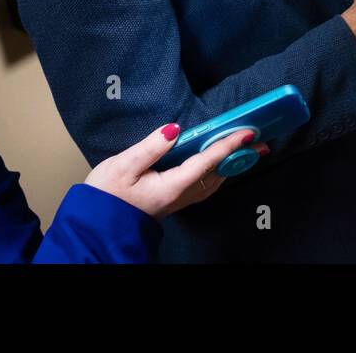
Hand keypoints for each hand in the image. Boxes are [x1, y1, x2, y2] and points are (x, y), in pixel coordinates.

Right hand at [85, 123, 268, 218]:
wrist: (96, 226)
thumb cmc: (105, 196)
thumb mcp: (123, 166)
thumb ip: (150, 147)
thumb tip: (174, 129)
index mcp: (171, 186)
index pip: (207, 161)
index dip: (228, 145)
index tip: (246, 132)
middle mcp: (180, 195)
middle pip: (218, 173)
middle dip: (239, 156)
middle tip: (259, 142)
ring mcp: (178, 200)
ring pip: (214, 181)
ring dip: (231, 165)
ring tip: (246, 152)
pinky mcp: (173, 200)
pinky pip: (205, 185)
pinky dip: (218, 172)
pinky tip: (219, 165)